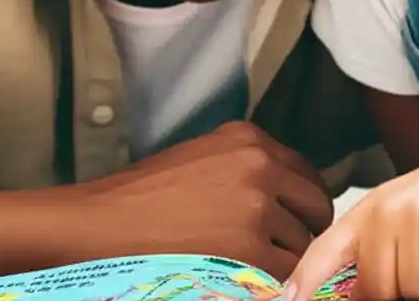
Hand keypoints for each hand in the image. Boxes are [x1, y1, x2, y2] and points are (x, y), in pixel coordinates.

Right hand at [84, 122, 333, 278]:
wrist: (102, 224)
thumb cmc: (142, 197)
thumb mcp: (201, 158)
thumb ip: (247, 165)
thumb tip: (289, 193)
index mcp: (248, 139)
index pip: (307, 173)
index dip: (303, 202)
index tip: (294, 220)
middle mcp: (259, 165)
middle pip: (316, 206)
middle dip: (303, 230)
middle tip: (280, 249)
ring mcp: (257, 206)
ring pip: (303, 242)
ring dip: (284, 258)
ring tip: (250, 263)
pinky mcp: (249, 247)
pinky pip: (284, 271)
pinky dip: (271, 279)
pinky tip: (244, 276)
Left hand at [285, 160, 418, 300]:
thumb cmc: (417, 211)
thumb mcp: (381, 223)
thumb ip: (363, 258)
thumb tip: (355, 297)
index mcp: (359, 217)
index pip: (323, 252)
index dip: (303, 280)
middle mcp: (384, 213)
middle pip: (379, 287)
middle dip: (396, 291)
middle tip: (409, 270)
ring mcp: (418, 217)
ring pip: (415, 289)